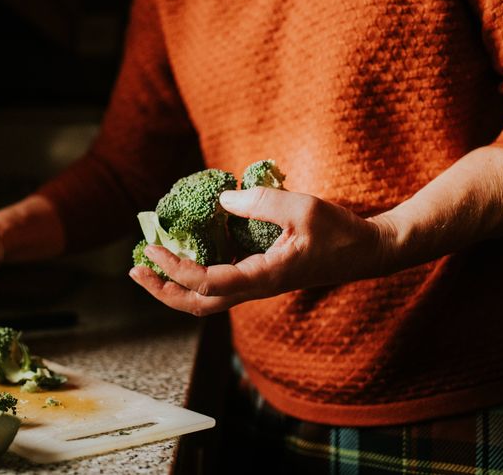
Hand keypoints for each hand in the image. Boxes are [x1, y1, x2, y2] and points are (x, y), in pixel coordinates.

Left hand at [129, 187, 393, 315]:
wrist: (366, 252)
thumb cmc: (339, 231)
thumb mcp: (302, 208)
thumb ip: (261, 201)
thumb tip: (222, 198)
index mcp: (263, 278)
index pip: (206, 283)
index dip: (174, 269)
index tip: (151, 248)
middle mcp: (254, 288)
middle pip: (197, 304)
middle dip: (163, 290)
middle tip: (135, 270)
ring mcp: (256, 285)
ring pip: (206, 299)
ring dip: (174, 285)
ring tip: (150, 264)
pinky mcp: (260, 276)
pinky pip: (219, 283)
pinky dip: (194, 273)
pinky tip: (186, 250)